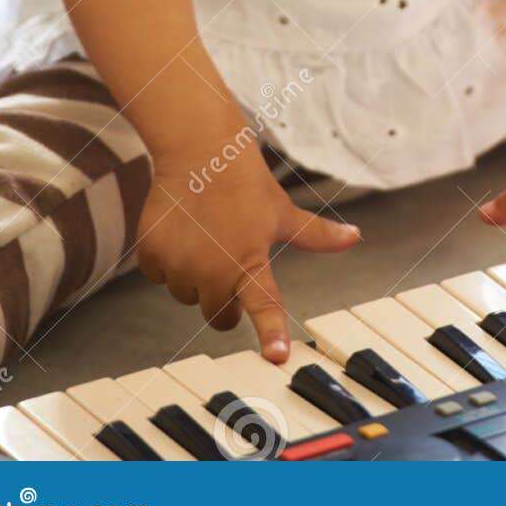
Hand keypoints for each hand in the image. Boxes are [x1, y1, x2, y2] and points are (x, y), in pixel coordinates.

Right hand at [136, 138, 359, 362]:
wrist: (199, 148)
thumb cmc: (246, 182)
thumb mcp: (282, 212)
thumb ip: (316, 235)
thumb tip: (355, 236)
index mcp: (251, 260)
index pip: (266, 304)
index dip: (272, 333)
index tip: (277, 357)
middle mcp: (214, 267)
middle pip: (217, 316)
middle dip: (222, 298)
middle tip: (227, 259)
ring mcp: (180, 263)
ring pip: (185, 295)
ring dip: (192, 275)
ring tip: (203, 234)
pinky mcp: (151, 254)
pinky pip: (158, 276)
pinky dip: (165, 259)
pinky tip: (179, 229)